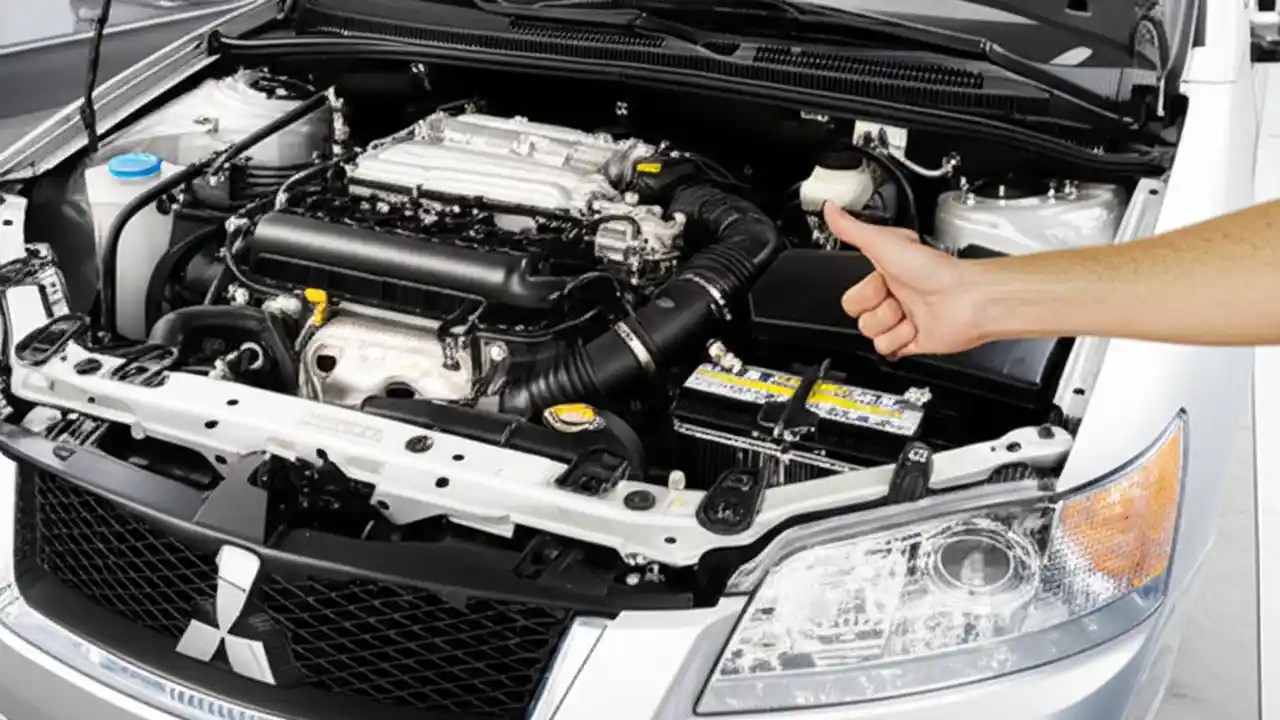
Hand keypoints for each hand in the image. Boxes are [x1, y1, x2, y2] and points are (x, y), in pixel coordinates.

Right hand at [824, 203, 986, 357]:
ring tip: (910, 314)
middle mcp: (894, 298)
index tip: (883, 281)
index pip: (852, 298)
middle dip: (877, 311)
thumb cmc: (935, 270)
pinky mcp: (913, 340)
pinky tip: (915, 328)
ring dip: (891, 325)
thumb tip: (830, 210)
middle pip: (859, 318)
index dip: (865, 293)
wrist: (966, 299)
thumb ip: (854, 230)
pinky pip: (887, 349)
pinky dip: (900, 341)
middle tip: (897, 300)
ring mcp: (903, 320)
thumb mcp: (885, 243)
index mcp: (886, 276)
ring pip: (872, 335)